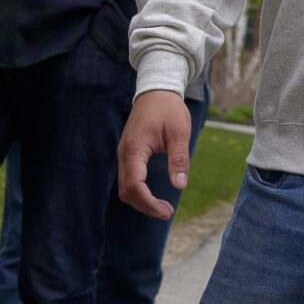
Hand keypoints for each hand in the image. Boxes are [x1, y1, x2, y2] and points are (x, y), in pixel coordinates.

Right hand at [117, 88, 192, 220]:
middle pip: (126, 191)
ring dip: (141, 201)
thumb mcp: (179, 132)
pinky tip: (154, 195)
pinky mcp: (128, 153)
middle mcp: (124, 152)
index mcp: (135, 147)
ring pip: (124, 187)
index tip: (166, 211)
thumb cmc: (169, 109)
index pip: (135, 185)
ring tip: (163, 207)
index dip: (148, 202)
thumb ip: (179, 158)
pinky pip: (128, 178)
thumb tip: (179, 185)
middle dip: (145, 206)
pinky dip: (138, 192)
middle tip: (167, 212)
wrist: (156, 90)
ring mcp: (124, 153)